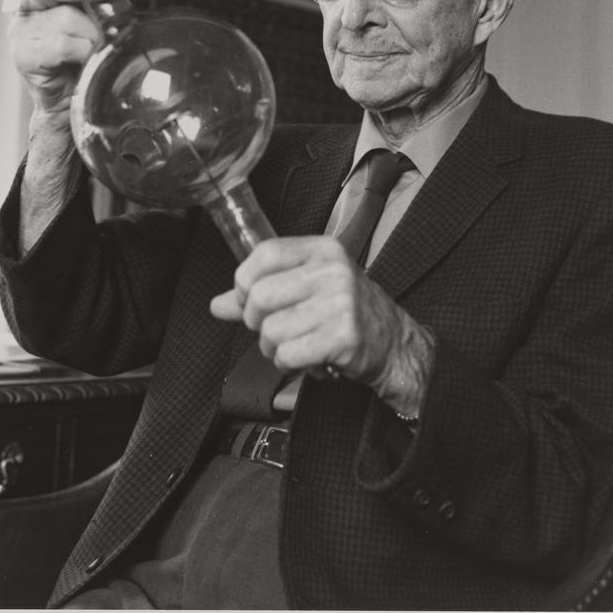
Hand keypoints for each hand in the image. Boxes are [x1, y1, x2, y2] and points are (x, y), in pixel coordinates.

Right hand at [6, 0, 117, 115]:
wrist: (72, 93)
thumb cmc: (81, 48)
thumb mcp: (92, 11)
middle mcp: (24, 7)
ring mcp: (20, 32)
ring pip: (63, 18)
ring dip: (90, 32)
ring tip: (94, 44)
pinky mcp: (24, 57)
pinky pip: (62, 45)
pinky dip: (82, 51)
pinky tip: (82, 58)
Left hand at [210, 236, 434, 414]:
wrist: (393, 344)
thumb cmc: (347, 312)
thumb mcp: (308, 289)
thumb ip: (259, 293)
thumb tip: (218, 304)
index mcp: (322, 250)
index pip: (265, 254)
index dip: (244, 280)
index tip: (246, 298)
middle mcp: (333, 271)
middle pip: (261, 295)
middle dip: (255, 321)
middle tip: (271, 329)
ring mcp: (341, 302)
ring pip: (271, 329)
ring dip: (272, 347)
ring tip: (293, 345)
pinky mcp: (344, 336)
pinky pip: (288, 353)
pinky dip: (287, 363)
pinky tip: (304, 357)